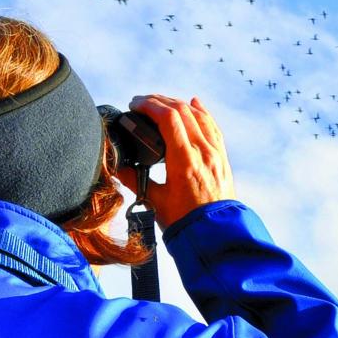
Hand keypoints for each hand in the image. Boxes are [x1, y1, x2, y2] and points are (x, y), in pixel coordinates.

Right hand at [115, 94, 234, 228]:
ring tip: (159, 102)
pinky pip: (212, 126)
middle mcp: (203, 152)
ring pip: (198, 115)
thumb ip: (135, 180)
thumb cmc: (185, 223)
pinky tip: (194, 103)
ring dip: (177, 104)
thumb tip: (116, 167)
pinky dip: (201, 112)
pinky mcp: (222, 158)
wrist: (216, 236)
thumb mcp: (155, 202)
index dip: (149, 105)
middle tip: (141, 102)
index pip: (168, 118)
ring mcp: (215, 153)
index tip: (134, 104)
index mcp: (184, 161)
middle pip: (182, 111)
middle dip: (159, 101)